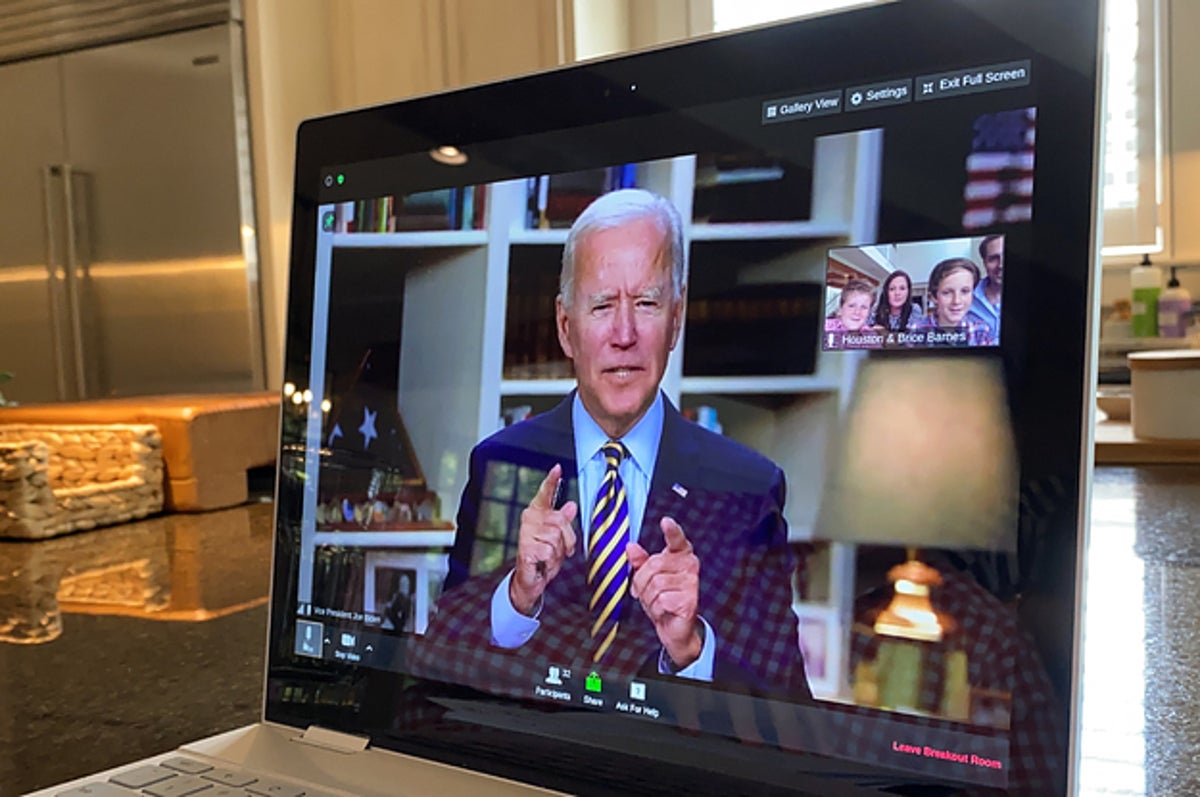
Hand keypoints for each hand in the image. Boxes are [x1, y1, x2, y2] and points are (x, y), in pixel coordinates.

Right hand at [509, 464, 577, 615]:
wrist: (529, 579)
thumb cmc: (542, 556)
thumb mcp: (558, 538)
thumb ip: (563, 521)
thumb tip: (571, 505)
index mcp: (537, 513)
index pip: (545, 494)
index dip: (551, 481)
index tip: (557, 468)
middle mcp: (529, 520)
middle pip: (560, 520)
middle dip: (566, 538)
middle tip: (559, 548)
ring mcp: (526, 534)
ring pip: (556, 537)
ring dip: (558, 552)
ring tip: (549, 556)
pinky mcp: (526, 549)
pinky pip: (550, 551)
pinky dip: (551, 561)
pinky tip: (543, 562)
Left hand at [627, 516, 701, 669]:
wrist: (675, 628)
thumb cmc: (663, 600)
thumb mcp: (647, 579)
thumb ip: (640, 562)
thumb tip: (631, 547)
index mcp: (681, 556)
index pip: (677, 539)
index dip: (672, 530)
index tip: (665, 521)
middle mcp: (690, 566)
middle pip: (654, 565)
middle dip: (642, 581)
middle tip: (644, 592)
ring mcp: (691, 582)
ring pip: (655, 584)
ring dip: (648, 597)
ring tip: (656, 602)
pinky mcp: (690, 599)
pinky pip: (660, 600)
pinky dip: (656, 608)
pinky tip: (663, 610)